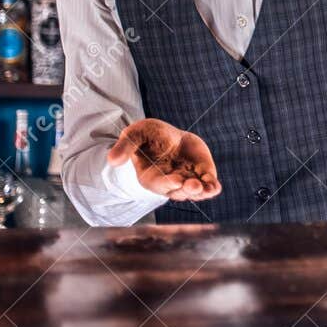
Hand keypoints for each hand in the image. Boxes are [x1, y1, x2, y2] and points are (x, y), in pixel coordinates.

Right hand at [107, 119, 222, 201]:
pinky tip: (215, 187)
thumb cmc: (146, 136)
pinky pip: (207, 184)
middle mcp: (169, 183)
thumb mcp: (134, 135)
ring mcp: (186, 180)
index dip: (168, 183)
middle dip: (187, 188)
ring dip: (202, 191)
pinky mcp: (200, 174)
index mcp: (151, 177)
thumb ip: (125, 147)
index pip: (159, 184)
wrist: (166, 135)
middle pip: (178, 190)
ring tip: (209, 189)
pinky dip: (211, 187)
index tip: (177, 180)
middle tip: (194, 185)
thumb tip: (112, 160)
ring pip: (194, 191)